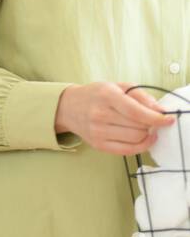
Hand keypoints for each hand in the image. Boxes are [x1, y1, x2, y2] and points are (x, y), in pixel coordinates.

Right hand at [55, 82, 175, 155]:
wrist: (69, 107)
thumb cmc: (97, 95)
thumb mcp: (117, 86)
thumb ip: (140, 95)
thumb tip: (159, 111)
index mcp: (106, 96)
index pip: (136, 112)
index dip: (156, 118)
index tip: (168, 119)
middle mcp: (99, 114)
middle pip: (139, 127)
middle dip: (150, 124)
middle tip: (150, 120)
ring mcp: (97, 131)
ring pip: (135, 138)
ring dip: (146, 134)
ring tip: (144, 127)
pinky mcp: (98, 144)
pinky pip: (127, 150)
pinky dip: (141, 146)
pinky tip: (144, 139)